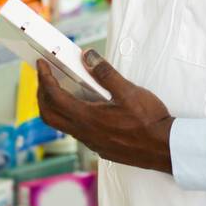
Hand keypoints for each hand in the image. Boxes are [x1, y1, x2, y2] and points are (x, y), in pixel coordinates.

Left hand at [35, 50, 174, 173]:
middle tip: (45, 77)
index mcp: (88, 118)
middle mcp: (84, 132)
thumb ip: (106, 73)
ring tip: (62, 88)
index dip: (44, 79)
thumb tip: (88, 57)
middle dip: (41, 94)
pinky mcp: (100, 146)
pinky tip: (85, 105)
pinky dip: (71, 114)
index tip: (41, 66)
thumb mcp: (129, 91)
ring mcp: (91, 142)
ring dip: (55, 105)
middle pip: (48, 114)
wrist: (163, 149)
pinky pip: (76, 130)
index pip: (54, 97)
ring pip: (61, 124)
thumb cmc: (149, 122)